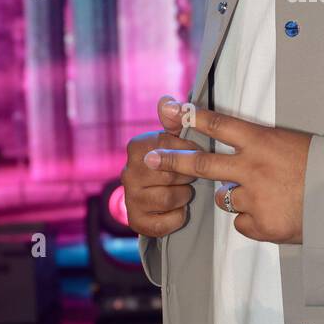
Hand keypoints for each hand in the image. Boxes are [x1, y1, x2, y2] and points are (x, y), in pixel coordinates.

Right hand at [119, 95, 201, 239]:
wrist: (154, 195)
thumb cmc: (171, 161)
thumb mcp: (174, 138)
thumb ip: (175, 118)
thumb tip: (166, 101)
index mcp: (137, 147)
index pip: (171, 146)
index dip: (190, 151)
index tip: (196, 153)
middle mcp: (128, 172)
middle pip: (173, 173)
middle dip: (187, 175)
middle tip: (189, 175)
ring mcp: (130, 198)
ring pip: (171, 198)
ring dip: (184, 196)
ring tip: (183, 191)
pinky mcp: (136, 221)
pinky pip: (166, 222)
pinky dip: (177, 217)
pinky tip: (178, 210)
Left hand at [142, 100, 312, 244]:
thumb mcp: (293, 144)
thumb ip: (263, 148)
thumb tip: (240, 150)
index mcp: (263, 142)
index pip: (220, 124)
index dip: (192, 116)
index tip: (170, 109)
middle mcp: (252, 168)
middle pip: (202, 162)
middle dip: (172, 160)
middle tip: (148, 159)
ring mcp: (254, 198)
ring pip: (225, 199)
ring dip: (236, 197)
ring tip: (266, 194)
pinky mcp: (260, 225)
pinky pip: (242, 223)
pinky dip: (252, 220)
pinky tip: (274, 214)